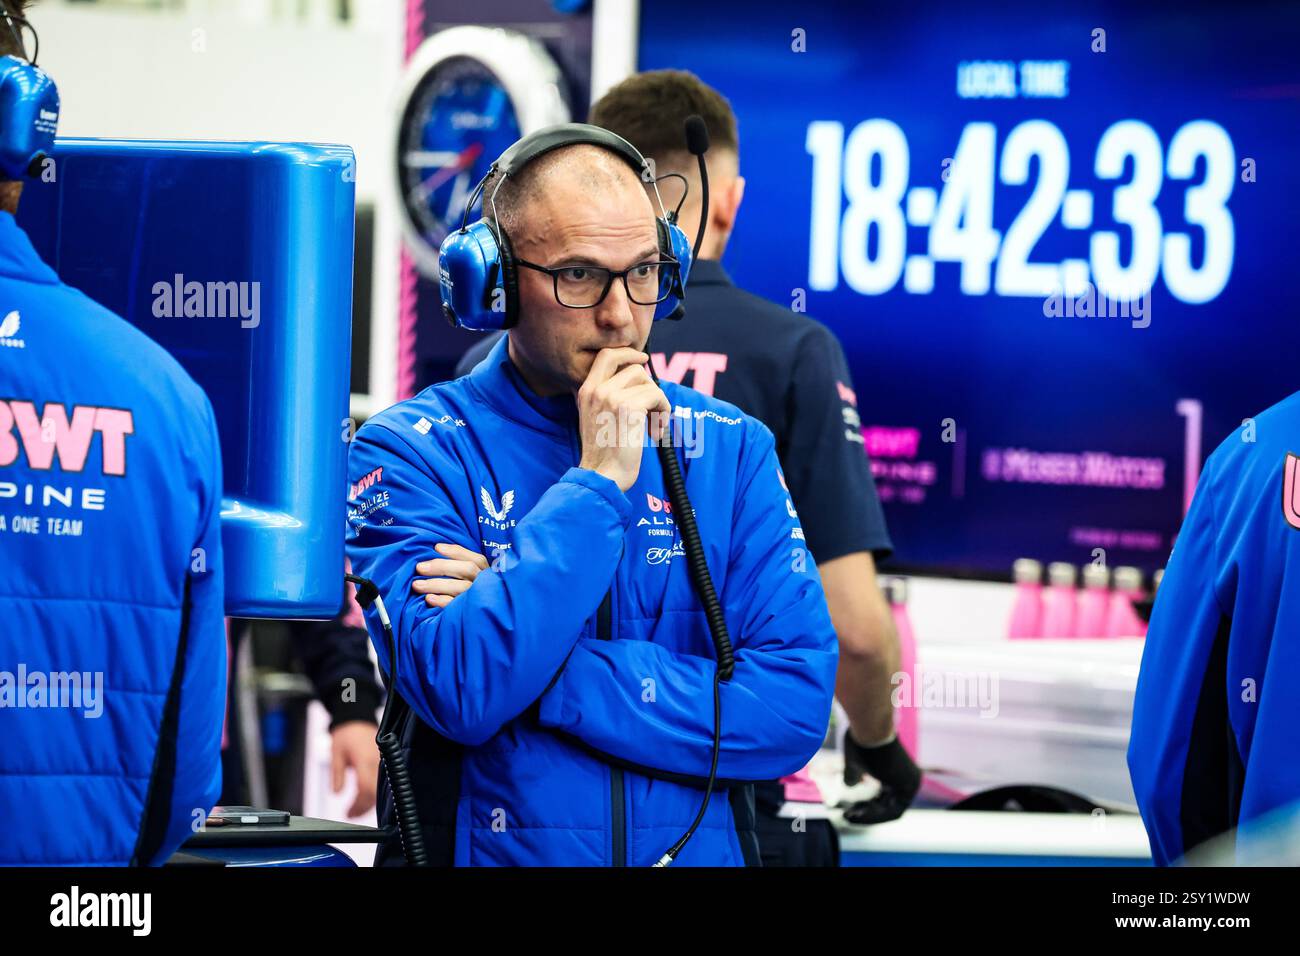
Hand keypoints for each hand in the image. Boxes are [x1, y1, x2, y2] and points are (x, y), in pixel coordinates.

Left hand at [330, 720, 379, 816]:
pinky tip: (364, 798)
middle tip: (352, 814)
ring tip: (356, 810)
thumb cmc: (347, 732)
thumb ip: (336, 774)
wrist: (357, 716)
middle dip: (364, 807)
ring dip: (369, 802)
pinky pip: (381, 781)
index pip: (366, 788)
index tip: (349, 813)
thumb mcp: (336, 753)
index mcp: (364, 759)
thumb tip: (336, 793)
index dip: (358, 804)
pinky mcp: (383, 761)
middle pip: (375, 792)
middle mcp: (376, 762)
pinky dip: (373, 792)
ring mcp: (382, 761)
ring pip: (380, 789)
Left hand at [412, 543, 488, 607]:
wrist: (484, 622)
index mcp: (487, 574)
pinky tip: (429, 599)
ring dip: (436, 584)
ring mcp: (478, 599)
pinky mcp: (470, 614)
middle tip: (420, 567)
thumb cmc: (472, 594)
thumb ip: (461, 565)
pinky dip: (442, 601)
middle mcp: (485, 584)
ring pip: (460, 587)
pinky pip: (456, 606)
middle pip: (467, 570)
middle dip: (441, 566)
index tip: (436, 547)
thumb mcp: (474, 578)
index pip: (475, 559)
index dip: (456, 552)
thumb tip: (437, 548)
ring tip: (417, 585)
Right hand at [576, 347, 669, 492]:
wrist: (602, 476)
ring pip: (648, 382)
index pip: (606, 355)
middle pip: (633, 367)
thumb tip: (637, 379)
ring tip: (654, 424)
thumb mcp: (596, 418)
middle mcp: (596, 390)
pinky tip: (655, 432)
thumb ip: (608, 397)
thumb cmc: (604, 454)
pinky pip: (657, 396)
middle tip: (653, 409)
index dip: (628, 352)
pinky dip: (664, 412)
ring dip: (658, 402)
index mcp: (586, 391)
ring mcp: (611, 397)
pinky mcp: (629, 408)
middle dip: (649, 385)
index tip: (643, 359)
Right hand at [842, 730, 921, 825]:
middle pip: (889, 805)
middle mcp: (911, 778)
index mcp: (901, 770)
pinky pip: (894, 812)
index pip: (886, 797)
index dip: (868, 807)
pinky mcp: (909, 788)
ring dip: (869, 816)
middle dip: (867, 812)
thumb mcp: (855, 761)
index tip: (850, 810)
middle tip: (848, 815)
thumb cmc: (861, 739)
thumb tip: (850, 784)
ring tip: (849, 814)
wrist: (870, 727)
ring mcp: (912, 783)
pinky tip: (855, 813)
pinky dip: (874, 815)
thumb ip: (855, 774)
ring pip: (891, 810)